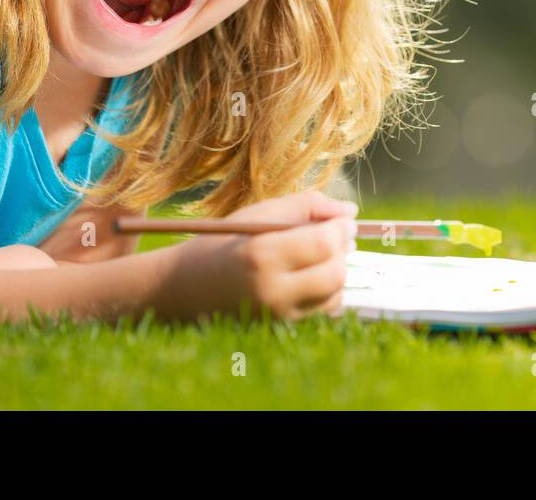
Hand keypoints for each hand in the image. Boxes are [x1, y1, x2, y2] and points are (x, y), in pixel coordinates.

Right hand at [161, 190, 358, 320]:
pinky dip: (326, 291)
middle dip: (343, 252)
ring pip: (333, 294)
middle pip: (335, 274)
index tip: (345, 221)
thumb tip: (351, 213)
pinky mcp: (280, 329)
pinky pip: (322, 310)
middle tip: (339, 236)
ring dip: (337, 271)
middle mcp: (271, 290)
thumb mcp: (261, 214)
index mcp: (262, 255)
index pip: (324, 243)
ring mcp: (276, 315)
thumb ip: (308, 206)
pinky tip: (313, 274)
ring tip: (323, 254)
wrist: (184, 288)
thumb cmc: (225, 242)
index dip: (342, 230)